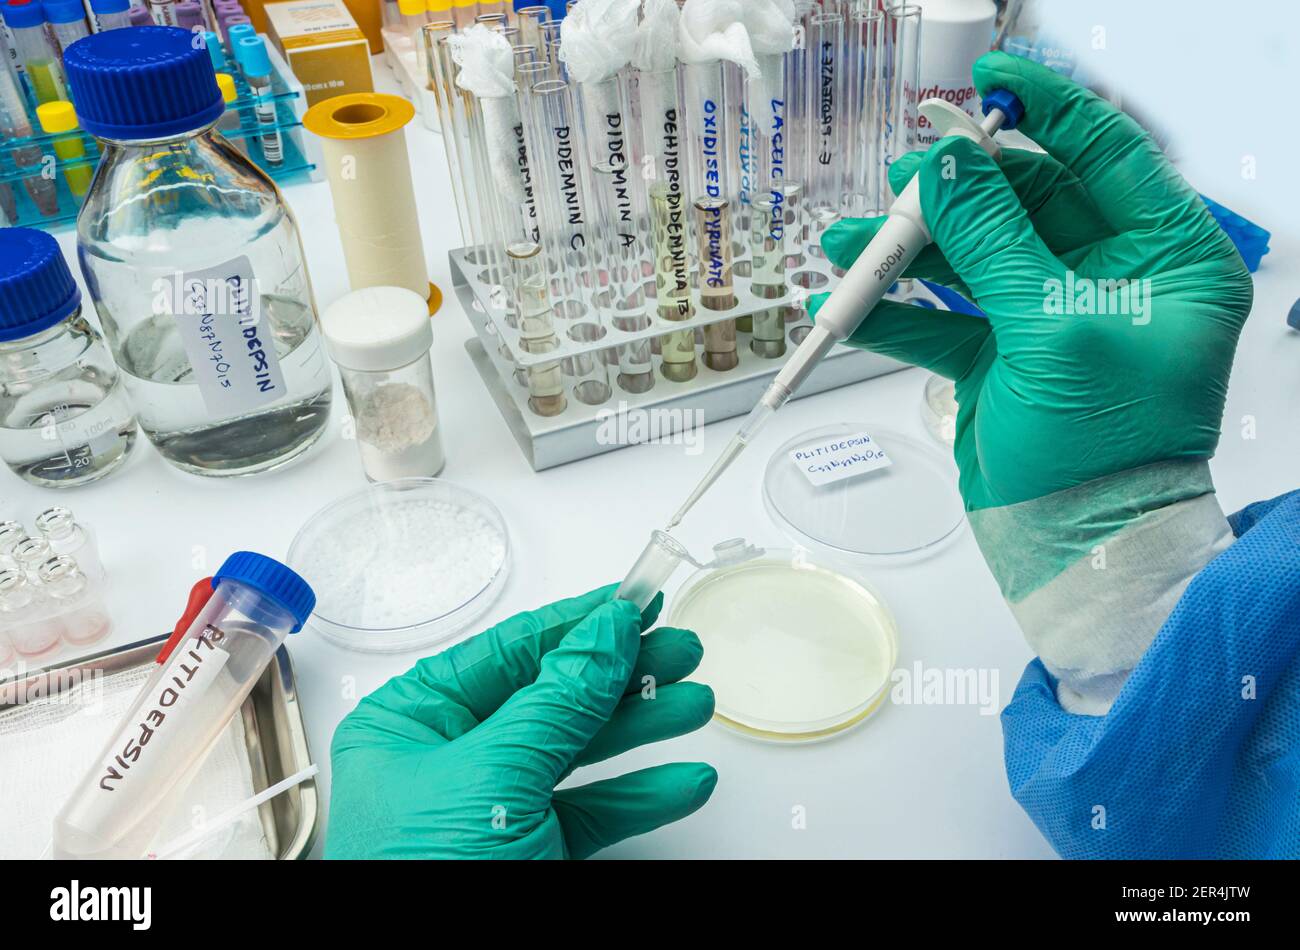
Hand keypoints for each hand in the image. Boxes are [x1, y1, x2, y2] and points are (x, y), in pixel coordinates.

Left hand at [324, 586, 716, 858]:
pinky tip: (681, 781)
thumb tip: (606, 631)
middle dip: (623, 673)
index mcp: (412, 721)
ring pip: (579, 750)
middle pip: (553, 695)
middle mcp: (449, 758)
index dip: (580, 623)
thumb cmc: (420, 877)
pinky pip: (592, 812)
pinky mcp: (527, 854)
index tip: (636, 601)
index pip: (509, 650)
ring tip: (694, 702)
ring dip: (643, 727)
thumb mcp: (493, 774)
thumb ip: (558, 699)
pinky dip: (640, 795)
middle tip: (680, 649)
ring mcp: (492, 807)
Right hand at [811, 51, 1251, 511]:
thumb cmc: (1103, 445)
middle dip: (952, 192)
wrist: (1077, 547)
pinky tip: (848, 308)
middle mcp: (1112, 278)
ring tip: (847, 247)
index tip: (986, 81)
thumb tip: (944, 164)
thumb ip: (993, 238)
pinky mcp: (1002, 359)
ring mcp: (1050, 318)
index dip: (1044, 111)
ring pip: (972, 259)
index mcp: (1164, 257)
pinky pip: (942, 320)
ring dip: (908, 253)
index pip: (1106, 152)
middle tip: (899, 180)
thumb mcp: (1054, 325)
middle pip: (1022, 204)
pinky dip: (895, 315)